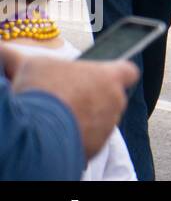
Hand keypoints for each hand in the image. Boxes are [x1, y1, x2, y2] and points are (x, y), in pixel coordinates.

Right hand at [1, 45, 137, 156]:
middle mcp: (115, 101)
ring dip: (85, 119)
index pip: (128, 71)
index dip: (116, 73)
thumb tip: (7, 51)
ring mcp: (107, 127)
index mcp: (109, 77)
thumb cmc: (40, 92)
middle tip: (68, 99)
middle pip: (111, 98)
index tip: (103, 76)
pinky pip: (89, 140)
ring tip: (59, 117)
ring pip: (101, 120)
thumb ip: (34, 60)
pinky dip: (77, 138)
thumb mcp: (32, 65)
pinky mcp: (95, 149)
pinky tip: (57, 134)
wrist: (36, 133)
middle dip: (94, 99)